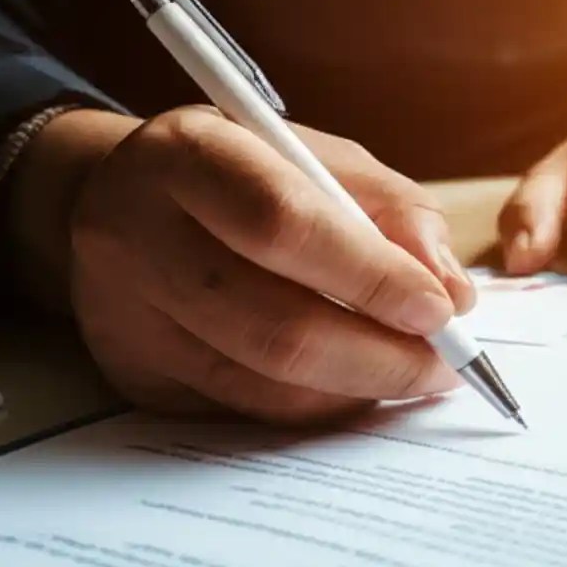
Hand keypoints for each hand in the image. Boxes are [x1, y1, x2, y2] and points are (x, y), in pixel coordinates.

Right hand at [7, 106, 474, 423]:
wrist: (113, 202)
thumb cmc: (237, 174)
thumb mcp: (315, 157)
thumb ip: (393, 211)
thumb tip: (452, 292)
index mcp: (187, 156)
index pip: (283, 225)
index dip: (373, 277)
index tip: (442, 310)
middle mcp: (138, 236)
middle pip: (277, 326)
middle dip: (383, 357)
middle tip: (447, 364)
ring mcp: (127, 318)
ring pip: (266, 383)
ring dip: (361, 388)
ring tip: (414, 372)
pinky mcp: (137, 376)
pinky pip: (249, 410)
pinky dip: (320, 403)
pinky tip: (356, 382)